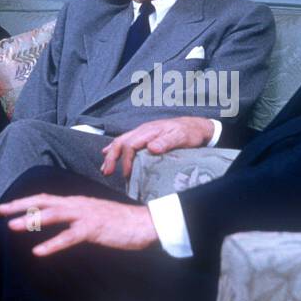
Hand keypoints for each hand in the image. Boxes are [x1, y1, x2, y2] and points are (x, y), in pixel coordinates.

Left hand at [0, 193, 156, 255]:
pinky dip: (52, 244)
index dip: (26, 202)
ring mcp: (85, 216)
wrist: (145, 224)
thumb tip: (64, 225)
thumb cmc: (122, 223)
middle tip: (0, 211)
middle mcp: (78, 204)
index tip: (8, 206)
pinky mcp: (93, 230)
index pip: (47, 199)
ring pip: (53, 215)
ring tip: (11, 227)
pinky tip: (38, 251)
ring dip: (31, 220)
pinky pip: (68, 237)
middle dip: (20, 206)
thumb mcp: (95, 217)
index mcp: (78, 202)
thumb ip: (78, 219)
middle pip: (44, 202)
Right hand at [100, 116, 215, 178]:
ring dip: (111, 154)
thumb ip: (167, 142)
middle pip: (121, 142)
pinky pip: (125, 140)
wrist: (195, 126)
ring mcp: (142, 132)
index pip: (130, 144)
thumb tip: (151, 148)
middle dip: (111, 158)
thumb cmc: (189, 133)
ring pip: (121, 141)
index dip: (126, 160)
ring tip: (104, 168)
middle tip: (107, 172)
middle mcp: (143, 130)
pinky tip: (108, 153)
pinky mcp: (144, 136)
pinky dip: (115, 147)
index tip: (127, 174)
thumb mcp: (181, 137)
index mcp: (150, 131)